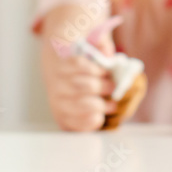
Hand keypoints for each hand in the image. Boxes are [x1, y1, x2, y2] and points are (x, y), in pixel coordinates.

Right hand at [40, 11, 119, 131]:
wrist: (61, 82)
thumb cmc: (81, 67)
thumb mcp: (89, 49)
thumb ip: (100, 47)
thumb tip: (110, 57)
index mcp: (62, 65)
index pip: (78, 64)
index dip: (96, 68)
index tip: (107, 70)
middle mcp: (57, 84)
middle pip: (86, 85)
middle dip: (104, 87)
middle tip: (114, 87)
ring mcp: (58, 103)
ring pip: (83, 105)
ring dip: (101, 105)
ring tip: (112, 105)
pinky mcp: (62, 119)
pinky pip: (78, 123)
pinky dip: (92, 121)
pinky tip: (100, 117)